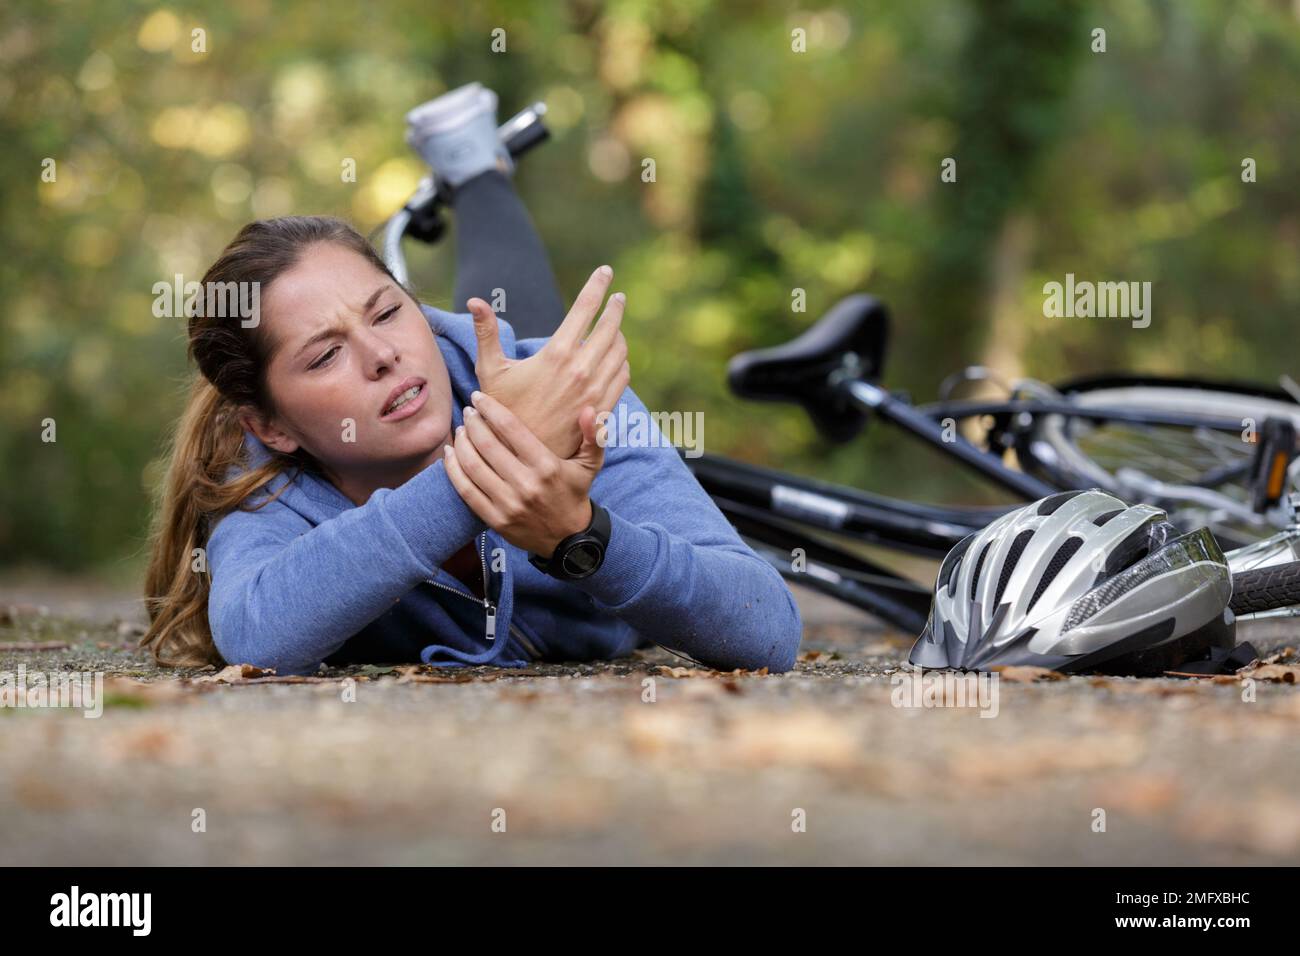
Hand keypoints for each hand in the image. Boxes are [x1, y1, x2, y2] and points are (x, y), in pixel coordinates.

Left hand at [442, 390, 606, 556]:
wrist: (569, 540)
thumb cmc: (575, 494)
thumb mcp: (591, 465)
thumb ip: (593, 436)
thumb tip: (588, 410)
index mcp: (547, 466)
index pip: (511, 428)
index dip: (491, 409)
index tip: (479, 397)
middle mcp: (526, 484)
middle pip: (487, 444)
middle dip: (472, 423)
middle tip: (468, 411)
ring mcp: (508, 504)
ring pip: (472, 466)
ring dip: (461, 443)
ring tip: (461, 429)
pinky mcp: (495, 519)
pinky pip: (465, 490)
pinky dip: (452, 469)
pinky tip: (450, 453)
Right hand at [469, 265, 629, 459]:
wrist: (520, 455)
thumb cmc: (502, 410)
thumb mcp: (491, 370)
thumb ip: (486, 333)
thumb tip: (475, 301)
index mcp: (557, 354)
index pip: (585, 309)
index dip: (598, 286)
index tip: (607, 271)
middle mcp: (581, 369)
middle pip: (610, 327)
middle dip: (616, 308)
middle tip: (619, 297)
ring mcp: (595, 390)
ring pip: (620, 352)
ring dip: (620, 335)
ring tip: (616, 327)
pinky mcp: (601, 408)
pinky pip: (622, 377)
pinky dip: (622, 362)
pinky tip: (616, 358)